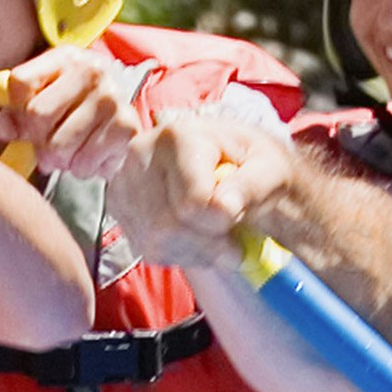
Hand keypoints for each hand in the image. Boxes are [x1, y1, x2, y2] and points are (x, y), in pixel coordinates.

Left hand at [0, 37, 144, 183]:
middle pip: (38, 114)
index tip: (23, 119)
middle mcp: (92, 71)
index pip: (20, 81)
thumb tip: (6, 128)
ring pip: (58, 146)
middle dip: (36, 138)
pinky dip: (79, 169)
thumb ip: (16, 111)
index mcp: (66, 58)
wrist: (123, 128)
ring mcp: (111, 99)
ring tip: (69, 152)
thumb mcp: (44, 99)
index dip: (14, 109)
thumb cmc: (75, 112)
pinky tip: (88, 156)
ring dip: (58, 159)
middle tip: (45, 144)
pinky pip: (82, 163)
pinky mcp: (125, 128)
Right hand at [123, 87, 302, 266]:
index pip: (192, 203)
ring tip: (217, 241)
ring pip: (157, 242)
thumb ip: (253, 185)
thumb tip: (224, 206)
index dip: (222, 223)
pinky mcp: (121, 208)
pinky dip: (179, 254)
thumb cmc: (253, 165)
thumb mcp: (270, 168)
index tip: (239, 218)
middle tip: (234, 246)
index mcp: (177, 137)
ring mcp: (125, 182)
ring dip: (196, 253)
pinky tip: (196, 239)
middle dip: (209, 245)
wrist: (232, 167)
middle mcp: (141, 155)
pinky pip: (148, 249)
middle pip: (169, 226)